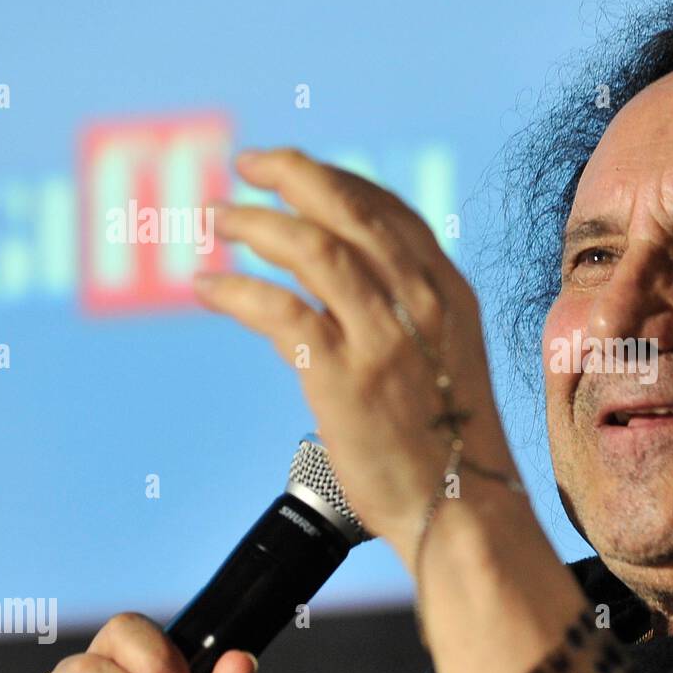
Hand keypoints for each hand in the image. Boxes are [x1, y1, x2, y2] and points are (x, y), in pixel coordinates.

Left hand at [192, 148, 522, 571]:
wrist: (463, 507)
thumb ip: (413, 314)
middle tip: (247, 165)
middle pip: (349, 209)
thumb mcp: (450, 359)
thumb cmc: (450, 444)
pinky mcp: (344, 377)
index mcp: (449, 293)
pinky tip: (209, 287)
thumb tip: (359, 284)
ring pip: (311, 248)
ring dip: (257, 223)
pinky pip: (279, 310)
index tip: (296, 172)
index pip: (389, 211)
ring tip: (220, 218)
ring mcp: (384, 338)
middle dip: (291, 174)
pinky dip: (236, 289)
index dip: (337, 180)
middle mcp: (421, 302)